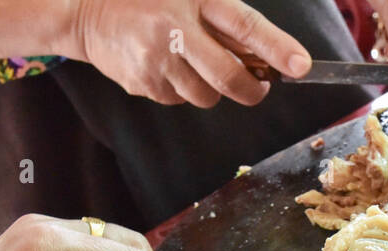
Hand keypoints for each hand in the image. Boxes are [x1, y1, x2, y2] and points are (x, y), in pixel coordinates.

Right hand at [69, 0, 311, 106]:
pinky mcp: (143, 83)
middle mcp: (176, 30)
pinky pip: (178, 100)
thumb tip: (264, 56)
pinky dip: (181, 89)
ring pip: (206, 96)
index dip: (276, 48)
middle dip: (251, 89)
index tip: (301, 66)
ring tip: (194, 64)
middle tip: (259, 86)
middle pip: (229, 77)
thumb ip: (223, 22)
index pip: (245, 26)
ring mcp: (158, 60)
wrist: (87, 12)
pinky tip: (166, 67)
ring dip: (211, 89)